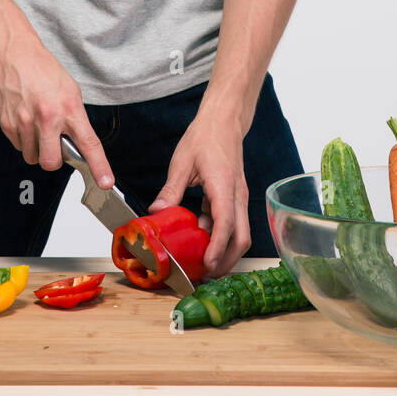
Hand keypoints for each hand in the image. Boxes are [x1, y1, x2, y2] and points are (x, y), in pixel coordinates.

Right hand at [0, 32, 113, 186]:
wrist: (13, 54)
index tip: (105, 181)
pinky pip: (18, 145)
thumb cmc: (43, 70)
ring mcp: (25, 122)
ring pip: (32, 157)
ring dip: (36, 148)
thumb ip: (74, 117)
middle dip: (53, 159)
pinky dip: (23, 139)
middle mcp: (47, 117)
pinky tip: (24, 119)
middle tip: (53, 144)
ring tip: (36, 126)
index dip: (99, 165)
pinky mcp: (7, 124)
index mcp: (69, 108)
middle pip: (51, 162)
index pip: (88, 143)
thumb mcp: (70, 90)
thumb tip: (75, 142)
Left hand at [148, 110, 250, 278]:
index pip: (227, 223)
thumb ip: (170, 190)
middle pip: (242, 237)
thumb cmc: (206, 136)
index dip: (218, 247)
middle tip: (205, 274)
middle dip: (227, 260)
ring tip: (202, 263)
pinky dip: (220, 236)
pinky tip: (200, 237)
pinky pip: (232, 223)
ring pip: (240, 233)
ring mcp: (238, 197)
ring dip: (224, 251)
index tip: (207, 264)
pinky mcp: (234, 197)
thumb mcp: (182, 162)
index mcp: (224, 186)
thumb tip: (155, 213)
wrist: (224, 121)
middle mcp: (237, 195)